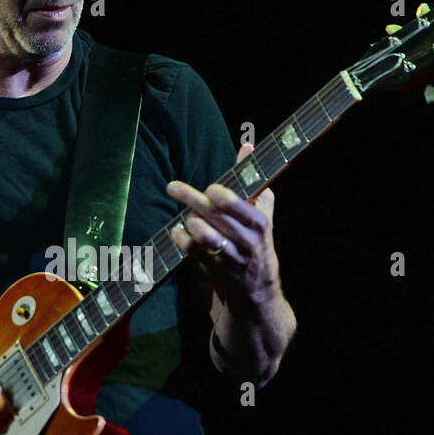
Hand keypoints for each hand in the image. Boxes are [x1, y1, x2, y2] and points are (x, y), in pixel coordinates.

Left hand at [166, 142, 280, 308]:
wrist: (255, 288)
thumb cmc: (256, 240)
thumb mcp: (260, 211)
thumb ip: (251, 179)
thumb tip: (246, 146)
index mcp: (259, 223)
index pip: (236, 204)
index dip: (220, 194)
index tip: (210, 189)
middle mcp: (246, 241)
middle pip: (215, 215)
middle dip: (191, 198)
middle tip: (172, 187)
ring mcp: (229, 257)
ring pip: (203, 234)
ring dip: (190, 221)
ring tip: (187, 216)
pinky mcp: (213, 269)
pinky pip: (191, 249)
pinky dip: (181, 237)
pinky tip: (179, 230)